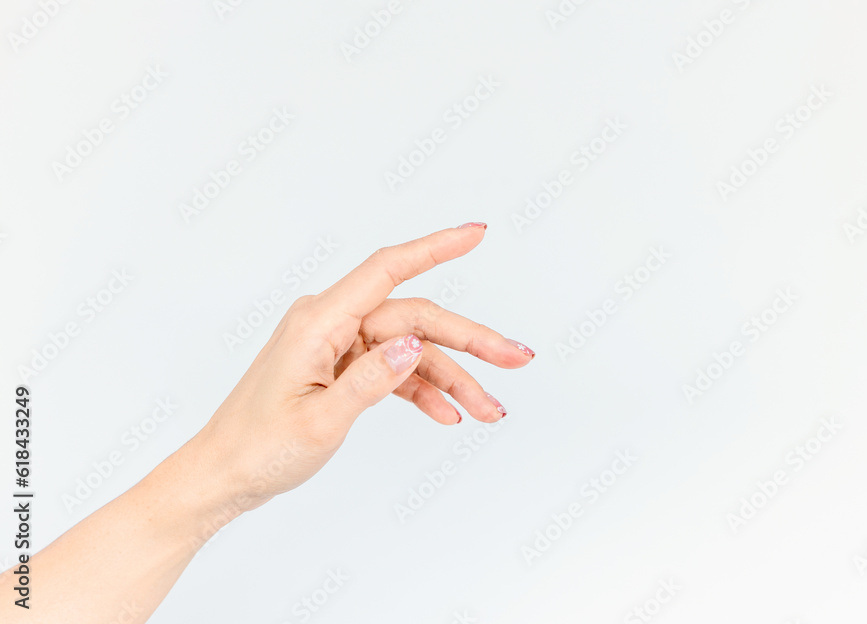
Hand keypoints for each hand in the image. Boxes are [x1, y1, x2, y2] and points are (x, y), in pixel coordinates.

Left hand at [194, 223, 534, 514]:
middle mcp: (331, 324)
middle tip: (518, 359)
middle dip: (470, 341)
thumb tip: (415, 344)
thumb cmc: (258, 448)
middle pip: (415, 319)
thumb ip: (370, 380)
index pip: (387, 270)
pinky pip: (394, 370)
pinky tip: (450, 414)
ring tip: (491, 410)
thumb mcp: (320, 421)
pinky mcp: (342, 369)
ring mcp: (339, 346)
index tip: (477, 233)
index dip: (435, 247)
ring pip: (412, 349)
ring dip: (453, 378)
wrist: (224, 475)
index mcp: (319, 323)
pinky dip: (423, 390)